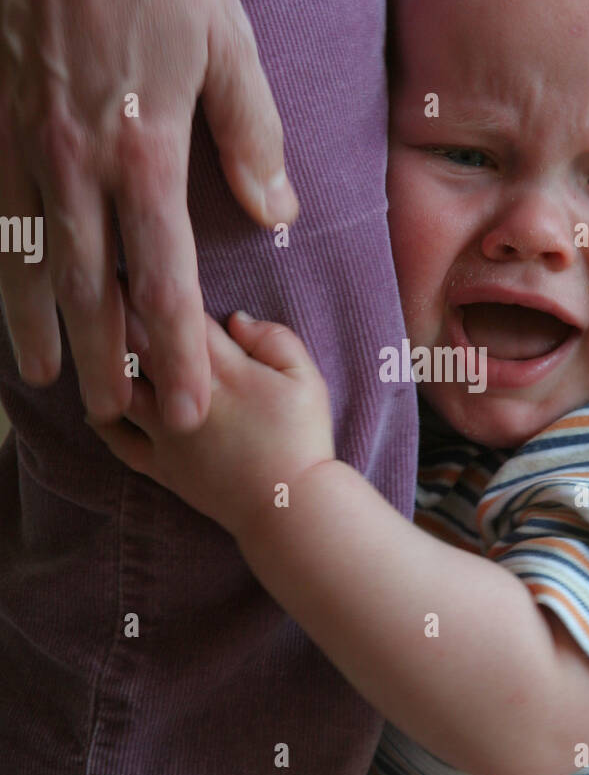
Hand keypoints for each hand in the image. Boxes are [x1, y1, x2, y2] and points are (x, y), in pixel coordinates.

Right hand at [0, 0, 297, 431]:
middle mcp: (78, 159)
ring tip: (49, 377)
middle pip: (93, 287)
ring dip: (39, 323)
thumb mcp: (229, 40)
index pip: (164, 279)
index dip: (177, 352)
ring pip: (27, 255)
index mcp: (147, 150)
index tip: (191, 408)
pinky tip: (2, 287)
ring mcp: (24, 136)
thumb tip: (277, 213)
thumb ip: (251, 137)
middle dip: (109, 360)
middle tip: (123, 418)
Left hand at [89, 299, 334, 541]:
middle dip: (118, 311)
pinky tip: (97, 401)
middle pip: (136, 343)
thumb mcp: (306, 378)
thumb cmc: (303, 439)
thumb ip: (273, 337)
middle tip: (106, 289)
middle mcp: (183, 396)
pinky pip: (117, 440)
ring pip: (117, 386)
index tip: (139, 268)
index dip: (154, 285)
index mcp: (221, 368)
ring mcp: (165, 433)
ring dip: (104, 360)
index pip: (176, 313)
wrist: (289, 507)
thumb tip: (235, 317)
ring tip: (97, 339)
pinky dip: (102, 417)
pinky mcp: (160, 467)